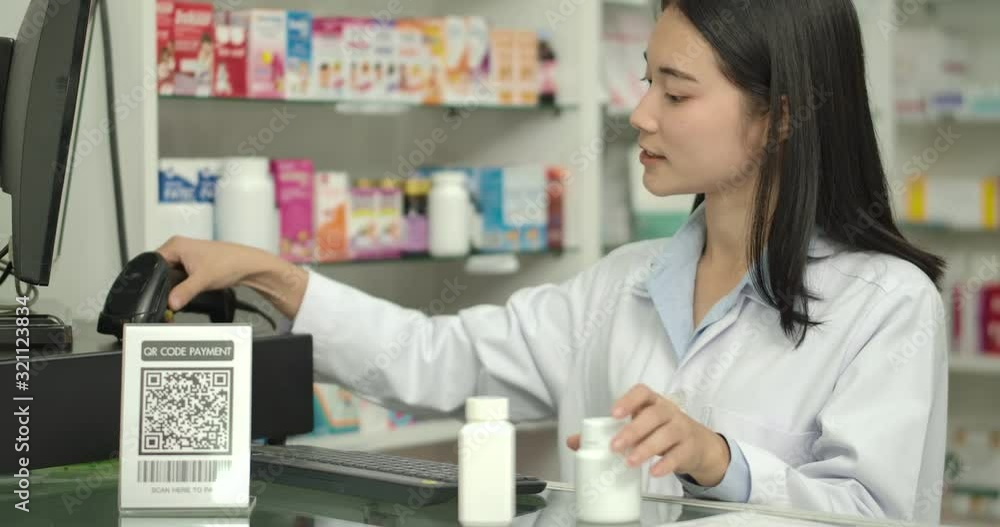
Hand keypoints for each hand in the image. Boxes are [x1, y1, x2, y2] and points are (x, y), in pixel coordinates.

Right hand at [157, 236, 308, 318]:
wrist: (248, 266)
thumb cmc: (230, 263)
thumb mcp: (202, 280)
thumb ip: (183, 293)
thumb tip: (170, 303)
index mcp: (175, 244)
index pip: (152, 262)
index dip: (153, 279)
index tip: (155, 292)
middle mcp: (179, 247)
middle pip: (160, 270)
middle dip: (164, 284)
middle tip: (171, 294)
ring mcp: (186, 256)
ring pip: (170, 274)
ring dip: (175, 285)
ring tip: (185, 290)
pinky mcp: (193, 264)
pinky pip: (180, 276)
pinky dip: (183, 285)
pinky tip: (189, 290)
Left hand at [566, 384, 730, 485]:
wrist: (697, 445)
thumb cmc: (659, 431)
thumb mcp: (637, 427)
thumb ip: (606, 432)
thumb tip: (573, 441)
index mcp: (652, 402)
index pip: (642, 392)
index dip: (628, 400)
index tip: (614, 413)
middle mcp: (668, 411)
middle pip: (654, 415)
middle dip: (633, 430)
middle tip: (614, 446)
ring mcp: (681, 429)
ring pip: (666, 434)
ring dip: (647, 448)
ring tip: (629, 462)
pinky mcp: (689, 448)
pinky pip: (678, 454)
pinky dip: (666, 464)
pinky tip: (653, 472)